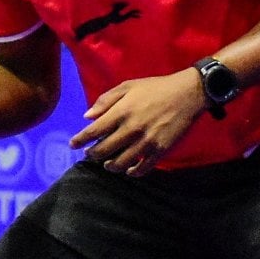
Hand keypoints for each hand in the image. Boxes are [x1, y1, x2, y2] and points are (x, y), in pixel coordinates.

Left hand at [68, 69, 204, 176]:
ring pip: (121, 162)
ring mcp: (146, 142)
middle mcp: (131, 129)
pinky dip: (133, 172)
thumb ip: (105, 101)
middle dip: (93, 154)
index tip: (72, 145)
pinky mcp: (161, 150)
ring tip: (107, 164)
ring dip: (110, 166)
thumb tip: (87, 117)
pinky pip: (143, 168)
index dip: (80, 140)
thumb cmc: (154, 88)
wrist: (187, 94)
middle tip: (89, 154)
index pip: (93, 131)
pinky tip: (128, 170)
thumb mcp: (127, 86)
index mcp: (121, 112)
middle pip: (104, 150)